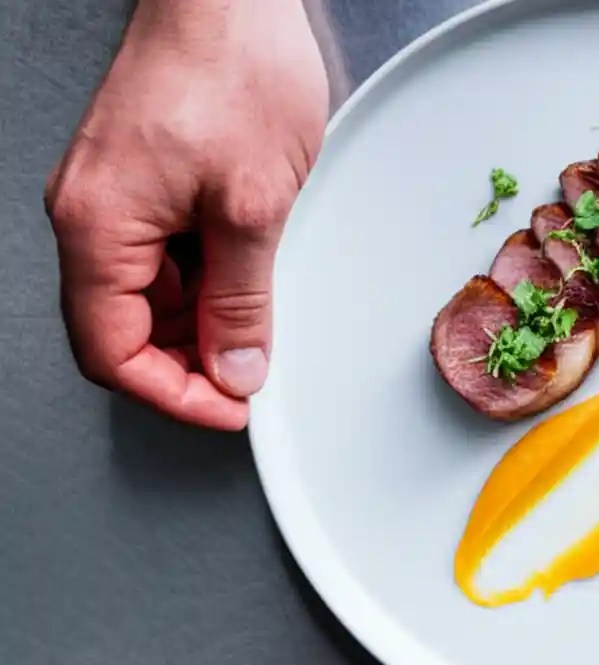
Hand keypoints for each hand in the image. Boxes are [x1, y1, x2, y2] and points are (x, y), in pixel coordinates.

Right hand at [44, 0, 326, 429]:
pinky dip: (205, 283)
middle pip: (124, 330)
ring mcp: (114, 199)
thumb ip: (242, 298)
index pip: (112, 351)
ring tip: (259, 326)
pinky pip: (164, 257)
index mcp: (98, 227)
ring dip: (201, 323)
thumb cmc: (235, 72)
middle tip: (251, 377)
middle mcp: (91, 217)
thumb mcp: (254, 204)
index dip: (173, 394)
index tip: (230, 411)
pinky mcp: (144, 182)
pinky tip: (246, 279)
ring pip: (148, 297)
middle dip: (189, 363)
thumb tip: (237, 368)